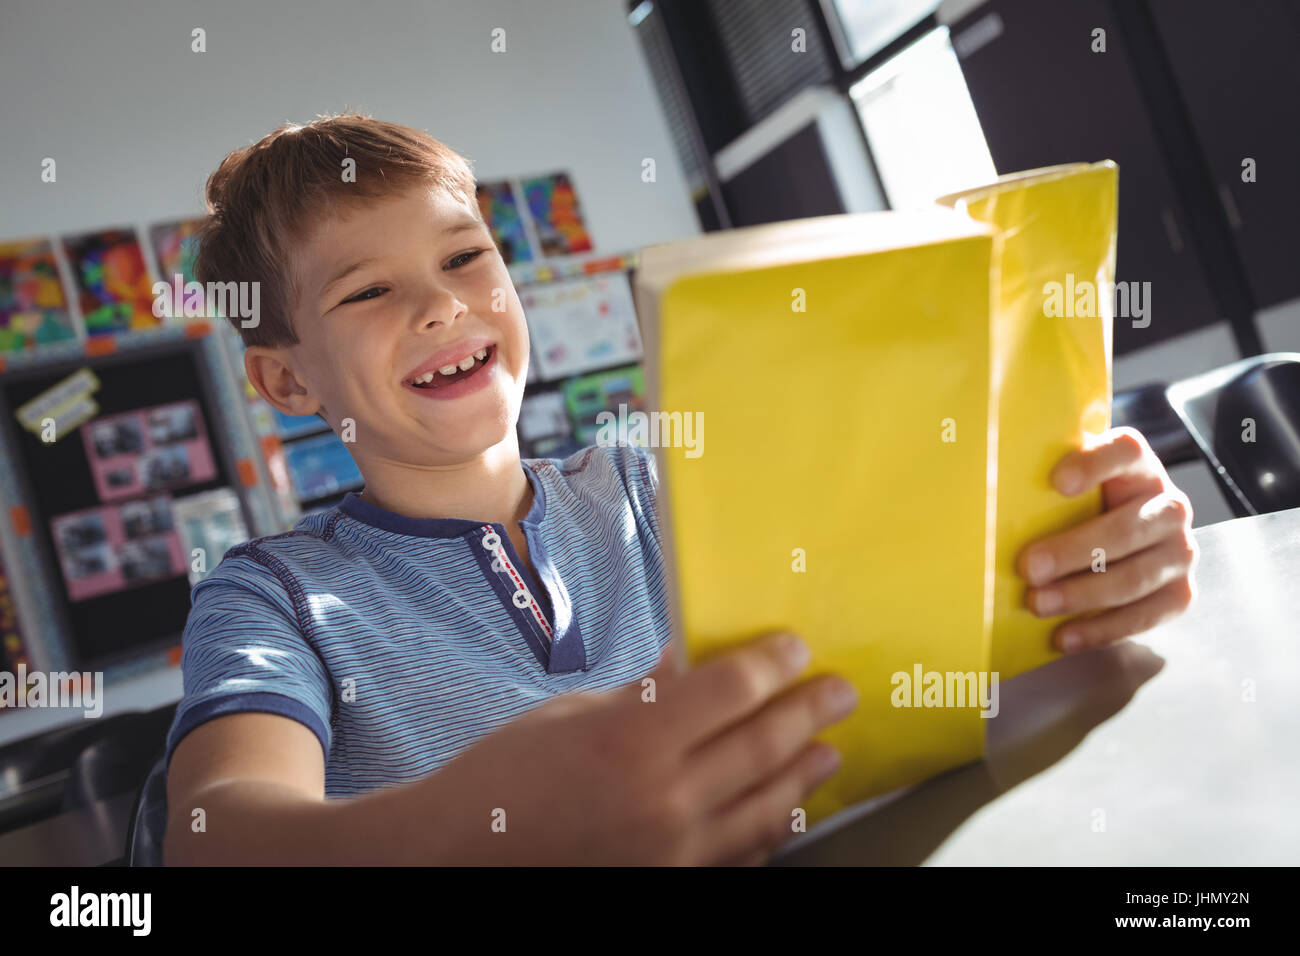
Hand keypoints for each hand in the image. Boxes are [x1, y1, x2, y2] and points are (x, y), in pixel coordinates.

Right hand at [422, 632, 857, 864]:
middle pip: (763, 744)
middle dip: (810, 712)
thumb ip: (645, 694)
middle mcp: (663, 798)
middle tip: (840, 691)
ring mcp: (672, 851)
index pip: (731, 689)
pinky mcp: (670, 882)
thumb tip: (696, 663)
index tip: (796, 647)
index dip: (773, 662)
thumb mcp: (573, 713)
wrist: (461, 854)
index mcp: (632, 739)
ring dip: (805, 773)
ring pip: (766, 806)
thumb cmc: (505, 775)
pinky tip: (785, 807)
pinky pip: (741, 853)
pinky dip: (772, 826)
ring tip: (828, 749)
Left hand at [1017, 427, 1197, 653]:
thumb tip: (969, 483)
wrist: (1118, 544)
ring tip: (1037, 604)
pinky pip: (1147, 615)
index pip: (1126, 452)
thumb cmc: (1076, 510)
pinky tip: (1064, 636)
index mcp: (1137, 466)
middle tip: (1028, 567)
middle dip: (1074, 551)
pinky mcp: (1180, 592)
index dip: (1095, 464)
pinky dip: (1102, 629)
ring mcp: (1179, 550)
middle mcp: (1168, 505)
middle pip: (1126, 528)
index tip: (1056, 482)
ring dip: (1082, 595)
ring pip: (1135, 576)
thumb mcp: (1062, 485)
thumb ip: (1036, 476)